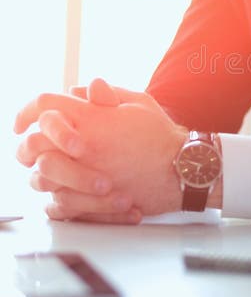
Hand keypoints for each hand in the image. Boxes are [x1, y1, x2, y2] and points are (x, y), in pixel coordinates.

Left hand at [15, 78, 186, 222]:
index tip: (23, 120)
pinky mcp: (91, 202)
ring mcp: (84, 176)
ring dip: (42, 172)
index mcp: (91, 118)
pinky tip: (64, 194)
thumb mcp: (137, 102)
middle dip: (28, 143)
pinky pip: (56, 204)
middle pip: (31, 143)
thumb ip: (104, 94)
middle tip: (32, 146)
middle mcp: (82, 146)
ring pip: (39, 176)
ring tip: (52, 171)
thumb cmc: (162, 137)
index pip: (43, 105)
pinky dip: (55, 200)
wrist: (181, 170)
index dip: (27, 110)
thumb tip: (79, 91)